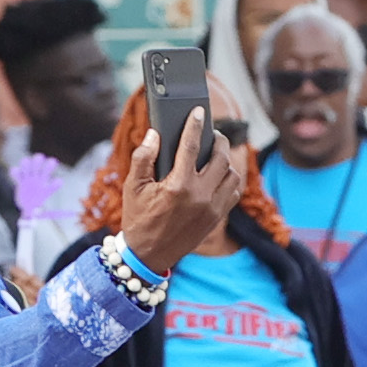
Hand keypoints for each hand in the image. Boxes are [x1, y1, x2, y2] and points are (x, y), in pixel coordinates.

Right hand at [115, 102, 246, 275]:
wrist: (148, 255)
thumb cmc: (138, 218)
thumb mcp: (132, 187)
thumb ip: (143, 157)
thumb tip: (154, 134)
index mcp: (178, 185)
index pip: (191, 146)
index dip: (195, 125)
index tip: (199, 111)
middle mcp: (200, 196)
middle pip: (221, 157)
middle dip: (218, 140)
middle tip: (211, 134)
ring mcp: (212, 208)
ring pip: (232, 174)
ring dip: (226, 161)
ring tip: (215, 154)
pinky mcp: (217, 218)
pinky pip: (233, 192)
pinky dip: (229, 180)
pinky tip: (219, 175)